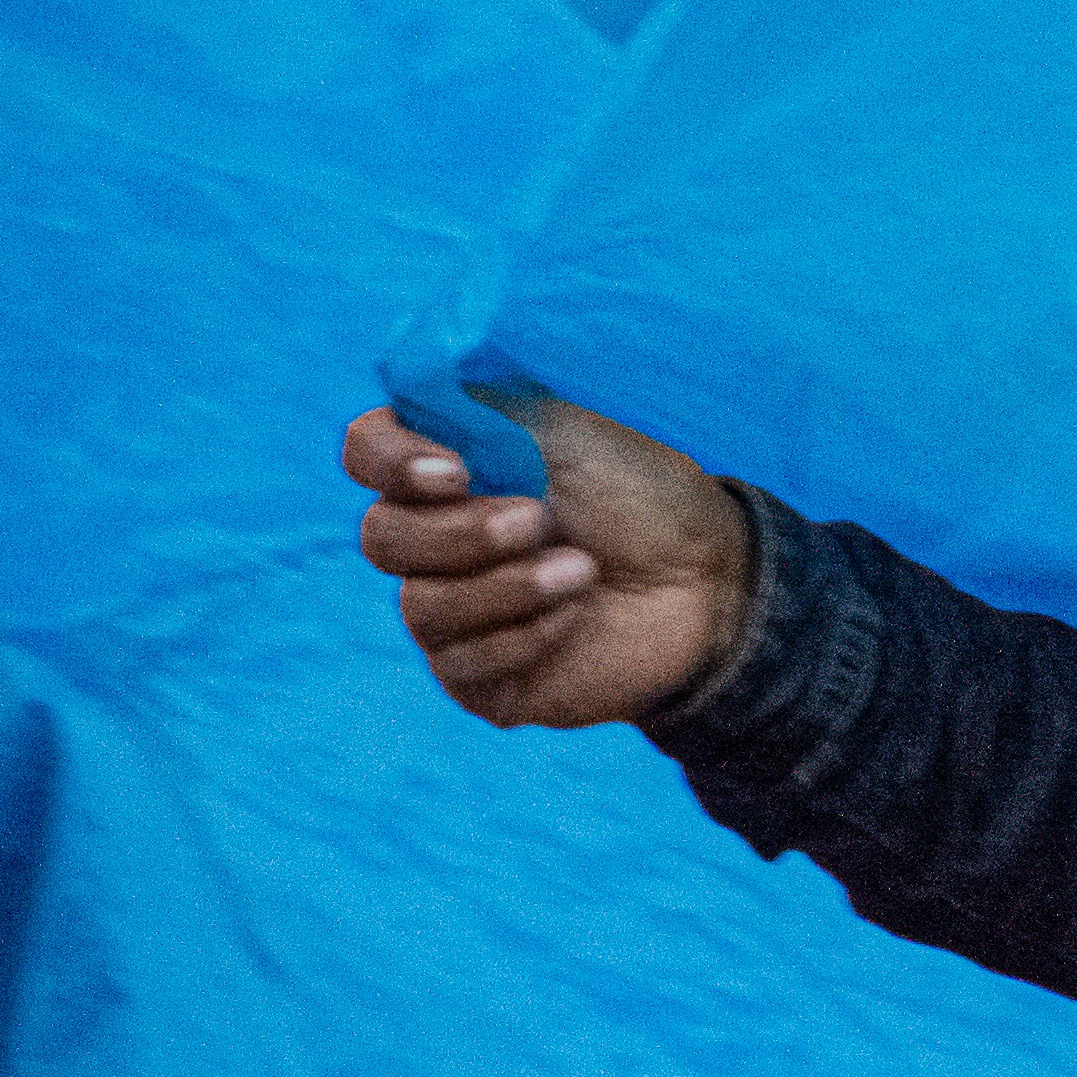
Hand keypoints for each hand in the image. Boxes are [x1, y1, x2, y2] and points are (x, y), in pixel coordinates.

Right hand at [343, 396, 747, 728]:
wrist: (710, 580)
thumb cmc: (640, 496)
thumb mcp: (561, 432)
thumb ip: (474, 413)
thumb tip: (403, 400)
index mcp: (447, 469)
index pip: (366, 454)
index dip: (391, 464)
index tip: (456, 471)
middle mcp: (435, 539)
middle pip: (381, 539)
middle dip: (464, 534)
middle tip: (542, 520)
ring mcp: (452, 611)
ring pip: (421, 607)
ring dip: (508, 588)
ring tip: (582, 572)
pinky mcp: (479, 676)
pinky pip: (460, 664)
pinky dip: (525, 637)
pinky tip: (576, 620)